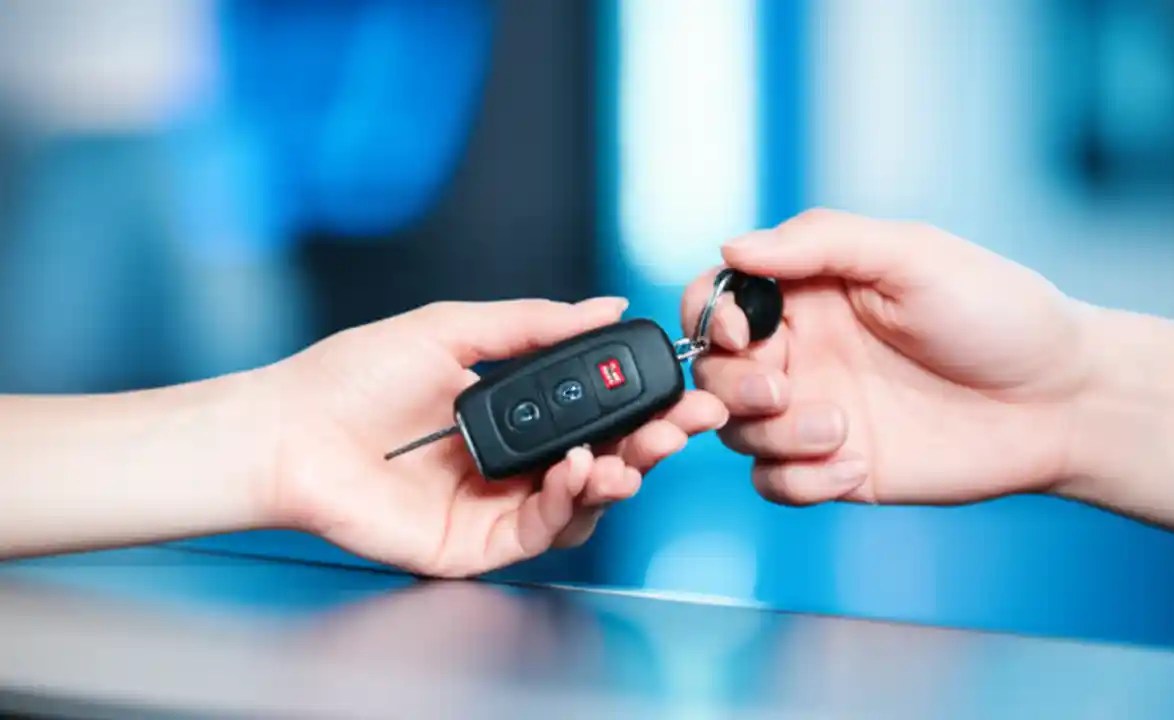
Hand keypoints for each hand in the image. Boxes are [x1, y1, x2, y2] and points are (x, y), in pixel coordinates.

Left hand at [261, 297, 726, 576]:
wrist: (287, 430)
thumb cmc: (352, 378)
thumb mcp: (454, 329)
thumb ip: (535, 324)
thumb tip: (606, 305)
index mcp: (511, 415)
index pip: (595, 415)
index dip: (642, 405)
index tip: (681, 388)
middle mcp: (510, 464)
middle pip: (602, 463)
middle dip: (651, 446)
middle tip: (683, 424)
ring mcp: (495, 507)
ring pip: (583, 505)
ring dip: (619, 477)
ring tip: (631, 453)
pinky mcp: (473, 545)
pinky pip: (541, 534)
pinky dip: (571, 505)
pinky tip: (580, 470)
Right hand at [682, 209, 1091, 506]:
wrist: (1062, 402)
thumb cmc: (999, 313)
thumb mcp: (912, 255)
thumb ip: (819, 242)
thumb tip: (731, 247)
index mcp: (812, 290)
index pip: (720, 297)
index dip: (710, 315)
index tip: (745, 331)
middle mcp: (805, 350)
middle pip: (714, 370)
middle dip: (733, 383)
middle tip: (783, 387)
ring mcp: (817, 411)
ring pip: (738, 431)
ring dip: (773, 435)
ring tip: (840, 429)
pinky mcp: (838, 468)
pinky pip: (775, 483)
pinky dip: (798, 480)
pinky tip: (855, 467)